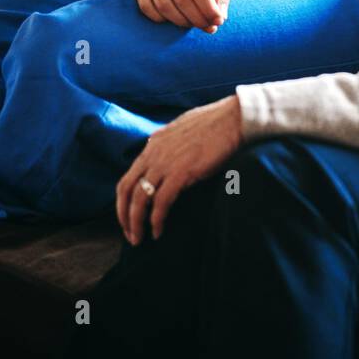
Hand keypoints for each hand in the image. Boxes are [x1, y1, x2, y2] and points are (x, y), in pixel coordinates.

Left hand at [116, 95, 244, 243]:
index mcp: (154, 144)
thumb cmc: (215, 123)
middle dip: (124, 216)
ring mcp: (166, 163)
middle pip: (126, 190)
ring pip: (140, 199)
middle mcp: (154, 154)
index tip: (128, 217)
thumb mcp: (182, 128)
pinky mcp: (181, 173)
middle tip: (129, 234)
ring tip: (139, 239)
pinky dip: (156, 220)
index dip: (124, 201)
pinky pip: (161, 203)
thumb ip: (169, 142)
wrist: (234, 119)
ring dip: (136, 223)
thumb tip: (164, 150)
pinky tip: (158, 232)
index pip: (127, 177)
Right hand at [137, 0, 230, 31]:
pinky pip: (147, 8)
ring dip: (181, 21)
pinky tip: (175, 18)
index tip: (218, 21)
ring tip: (193, 23)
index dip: (209, 9)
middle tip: (207, 27)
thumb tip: (219, 17)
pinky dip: (162, 19)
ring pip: (164, 6)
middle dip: (197, 18)